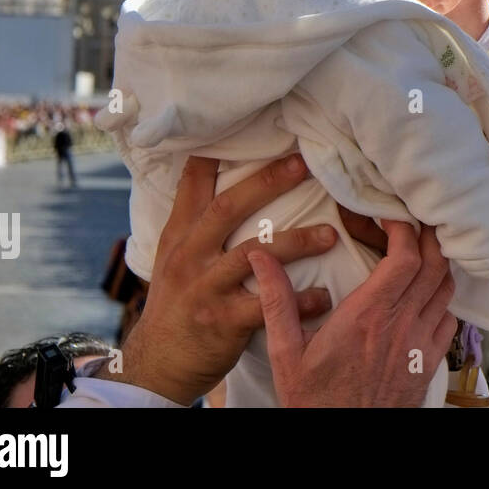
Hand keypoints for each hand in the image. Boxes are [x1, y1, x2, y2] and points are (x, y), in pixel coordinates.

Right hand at [100, 154, 336, 404]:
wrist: (158, 364)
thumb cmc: (179, 303)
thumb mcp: (176, 259)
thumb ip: (198, 225)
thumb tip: (218, 178)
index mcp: (180, 237)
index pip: (191, 187)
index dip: (211, 156)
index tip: (240, 125)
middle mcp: (189, 256)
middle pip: (226, 210)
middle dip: (266, 183)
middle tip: (302, 163)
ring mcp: (204, 288)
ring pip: (251, 255)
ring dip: (295, 242)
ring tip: (331, 234)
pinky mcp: (221, 321)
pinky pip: (265, 306)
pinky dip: (298, 300)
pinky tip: (325, 296)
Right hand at [249, 219, 457, 406]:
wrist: (340, 440)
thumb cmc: (313, 400)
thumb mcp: (285, 351)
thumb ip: (277, 300)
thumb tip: (260, 257)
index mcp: (365, 318)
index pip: (404, 259)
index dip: (405, 230)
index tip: (391, 216)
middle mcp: (400, 327)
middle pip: (434, 265)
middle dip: (427, 237)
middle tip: (412, 223)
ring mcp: (420, 345)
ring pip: (446, 289)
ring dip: (438, 264)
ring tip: (421, 251)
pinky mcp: (430, 363)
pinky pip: (450, 319)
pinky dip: (443, 299)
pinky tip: (426, 294)